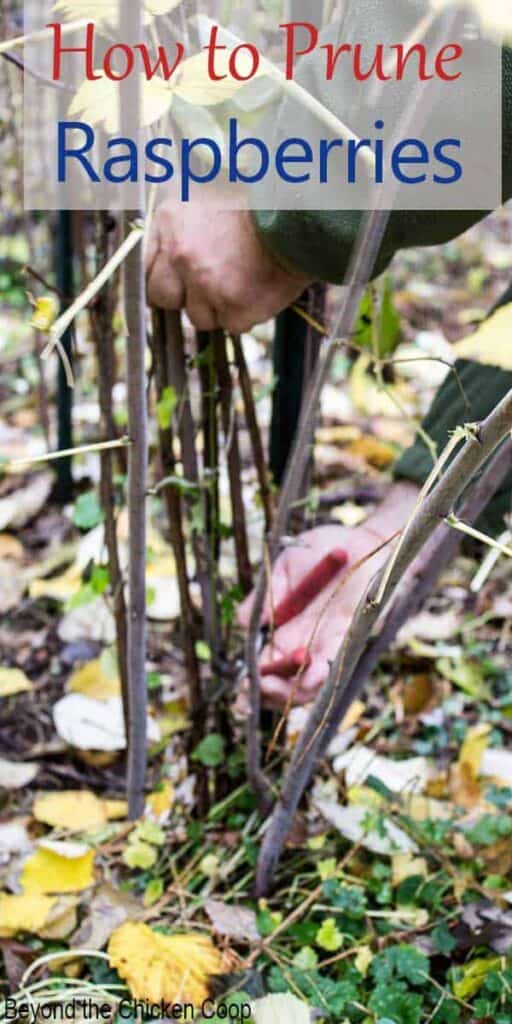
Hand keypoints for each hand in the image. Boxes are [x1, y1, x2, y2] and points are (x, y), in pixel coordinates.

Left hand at [145, 193, 310, 331]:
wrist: (300, 217)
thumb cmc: (258, 207)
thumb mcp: (206, 197)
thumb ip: (180, 228)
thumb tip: (166, 256)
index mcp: (170, 223)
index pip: (146, 268)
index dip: (165, 279)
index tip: (178, 283)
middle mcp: (181, 255)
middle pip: (164, 299)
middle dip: (185, 297)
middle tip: (211, 286)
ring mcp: (206, 284)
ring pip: (200, 317)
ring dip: (219, 308)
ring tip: (244, 282)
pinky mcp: (233, 307)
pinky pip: (233, 325)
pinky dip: (247, 314)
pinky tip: (260, 290)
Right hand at [238, 482, 418, 708]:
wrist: (367, 541)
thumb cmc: (326, 549)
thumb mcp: (286, 566)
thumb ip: (266, 593)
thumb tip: (241, 621)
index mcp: (284, 628)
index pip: (264, 664)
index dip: (252, 681)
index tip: (241, 687)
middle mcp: (305, 642)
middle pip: (284, 683)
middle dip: (268, 693)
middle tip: (258, 687)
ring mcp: (328, 643)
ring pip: (308, 684)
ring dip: (291, 690)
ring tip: (273, 685)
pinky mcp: (351, 637)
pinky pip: (335, 663)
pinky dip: (320, 674)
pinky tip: (309, 675)